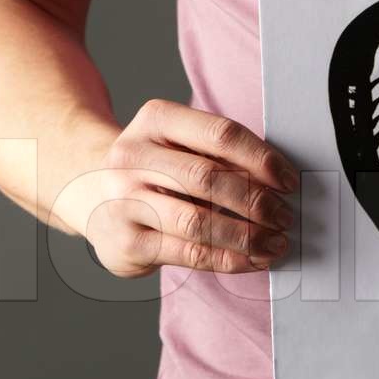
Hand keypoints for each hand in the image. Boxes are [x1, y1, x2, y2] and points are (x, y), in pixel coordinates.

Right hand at [60, 99, 298, 277]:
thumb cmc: (154, 169)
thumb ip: (219, 154)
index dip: (262, 159)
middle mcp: (133, 156)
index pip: (220, 134)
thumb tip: (279, 182)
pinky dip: (228, 259)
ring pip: (198, 221)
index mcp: (155, 119)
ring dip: (246, 235)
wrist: (90, 192)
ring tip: (274, 242)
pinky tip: (252, 259)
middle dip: (256, 201)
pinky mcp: (126, 241)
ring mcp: (124, 199)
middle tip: (285, 217)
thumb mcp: (177, 143)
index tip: (288, 181)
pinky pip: (188, 253)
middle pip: (209, 178)